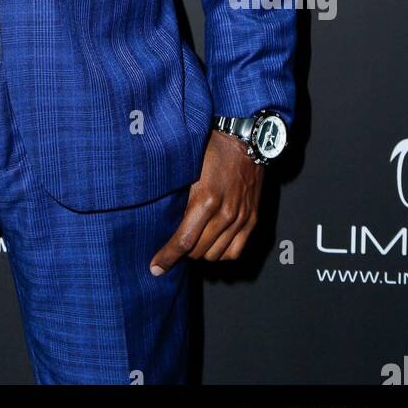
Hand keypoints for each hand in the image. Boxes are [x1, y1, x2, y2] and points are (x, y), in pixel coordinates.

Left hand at [149, 129, 263, 273]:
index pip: (183, 241)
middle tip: (173, 245)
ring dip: (200, 252)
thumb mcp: (188, 169)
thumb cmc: (211, 149)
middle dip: (182, 252)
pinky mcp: (252, 219)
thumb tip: (163, 221)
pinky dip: (221, 253)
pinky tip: (211, 244)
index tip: (155, 268)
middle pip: (198, 251)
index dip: (167, 257)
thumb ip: (178, 197)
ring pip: (215, 255)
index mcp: (205, 200)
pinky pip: (234, 252)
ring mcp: (241, 218)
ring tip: (192, 242)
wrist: (245, 140)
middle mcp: (225, 214)